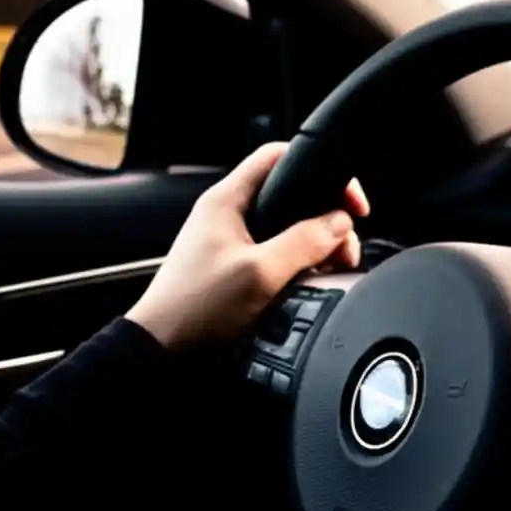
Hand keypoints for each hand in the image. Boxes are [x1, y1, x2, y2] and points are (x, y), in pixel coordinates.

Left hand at [126, 142, 369, 349]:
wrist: (162, 354)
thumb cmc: (193, 309)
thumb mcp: (258, 273)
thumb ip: (304, 242)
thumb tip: (340, 223)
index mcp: (228, 200)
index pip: (279, 157)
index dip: (319, 167)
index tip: (348, 200)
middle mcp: (231, 215)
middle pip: (293, 196)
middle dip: (327, 217)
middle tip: (344, 244)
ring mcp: (235, 241)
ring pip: (291, 227)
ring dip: (318, 244)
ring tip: (334, 266)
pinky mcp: (239, 267)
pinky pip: (282, 253)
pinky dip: (303, 263)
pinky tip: (315, 280)